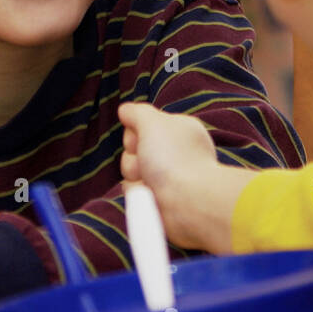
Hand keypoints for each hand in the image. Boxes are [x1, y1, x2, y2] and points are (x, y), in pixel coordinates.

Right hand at [118, 103, 256, 252]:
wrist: (187, 201)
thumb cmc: (174, 158)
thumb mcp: (153, 123)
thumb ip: (137, 112)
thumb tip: (125, 110)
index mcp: (178, 131)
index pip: (143, 125)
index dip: (135, 132)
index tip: (141, 136)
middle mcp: (173, 153)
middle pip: (134, 149)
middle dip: (133, 156)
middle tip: (146, 162)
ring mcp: (166, 178)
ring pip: (131, 172)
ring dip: (134, 175)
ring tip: (150, 181)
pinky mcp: (159, 200)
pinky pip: (135, 192)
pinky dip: (139, 193)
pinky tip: (151, 195)